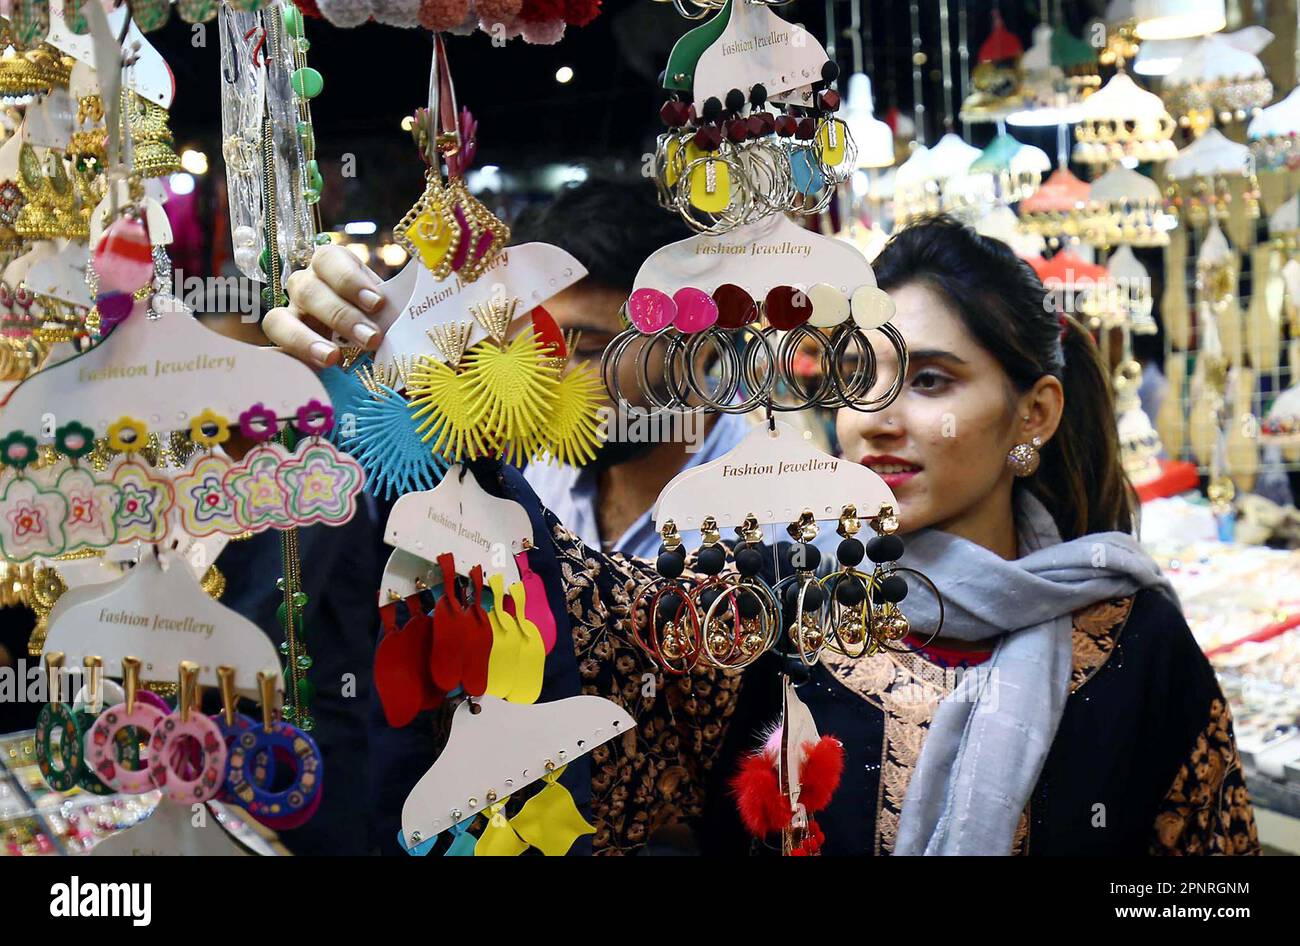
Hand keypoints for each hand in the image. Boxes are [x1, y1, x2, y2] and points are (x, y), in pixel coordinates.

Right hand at [263, 244, 386, 367]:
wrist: (363, 340)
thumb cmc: (376, 317)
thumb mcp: (386, 309)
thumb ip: (391, 312)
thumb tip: (408, 324)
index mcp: (332, 265)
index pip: (329, 259)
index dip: (349, 280)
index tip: (377, 303)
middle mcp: (306, 284)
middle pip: (308, 290)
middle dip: (341, 316)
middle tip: (371, 338)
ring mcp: (289, 314)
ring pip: (279, 319)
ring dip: (308, 339)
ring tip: (332, 358)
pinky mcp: (281, 346)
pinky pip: (273, 350)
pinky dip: (289, 359)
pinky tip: (309, 372)